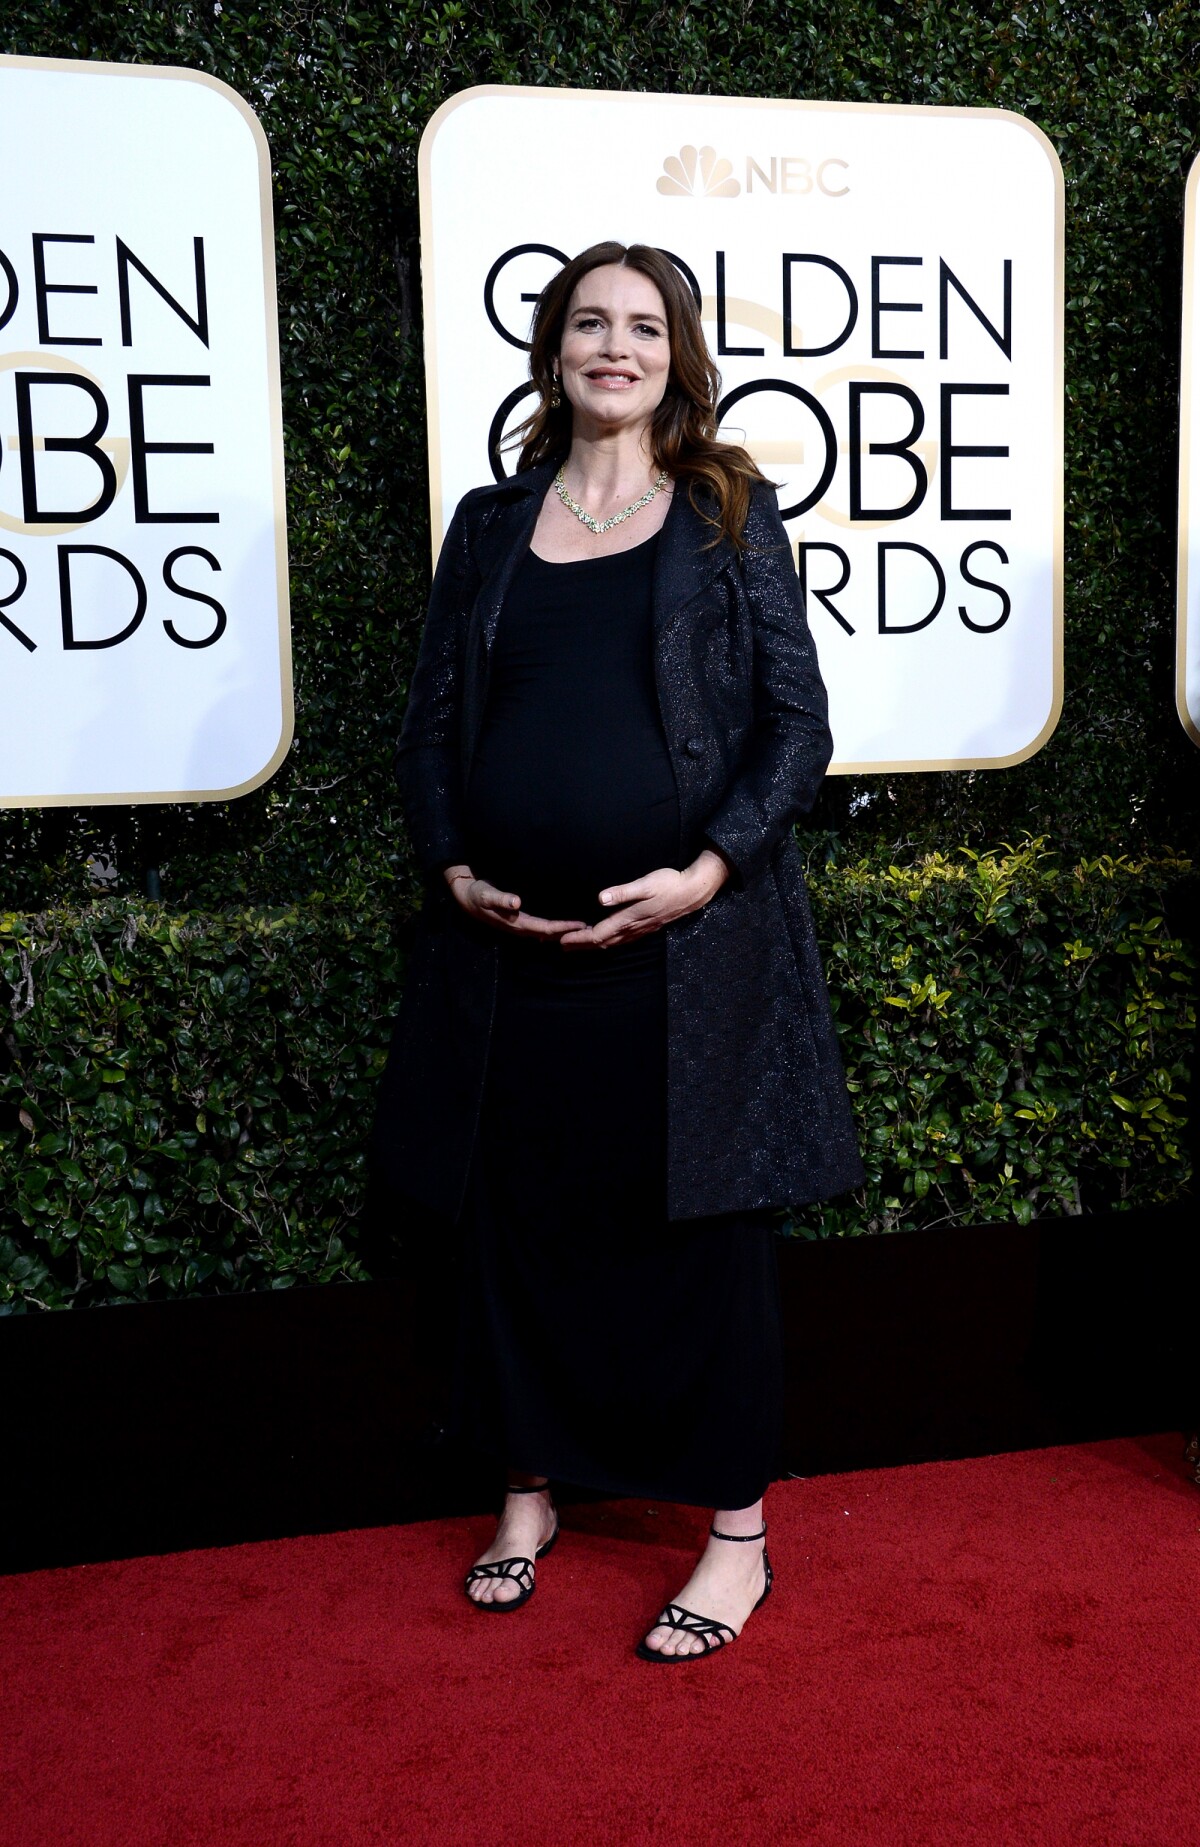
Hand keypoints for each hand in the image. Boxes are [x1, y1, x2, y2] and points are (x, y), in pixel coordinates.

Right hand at [442, 865, 584, 939]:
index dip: (563, 927)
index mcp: (516, 923)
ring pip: (546, 933)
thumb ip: (501, 898)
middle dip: (568, 933)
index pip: (545, 928)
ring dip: (563, 932)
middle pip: (549, 934)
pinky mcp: (521, 921)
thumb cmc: (478, 894)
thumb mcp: (486, 894)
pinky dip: (555, 929)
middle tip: (590, 929)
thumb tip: (517, 902)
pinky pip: (542, 928)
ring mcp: (520, 926)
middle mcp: (520, 928)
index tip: (580, 924)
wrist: (467, 897)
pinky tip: (564, 927)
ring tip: (582, 929)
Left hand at [559, 849, 729, 949]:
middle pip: (603, 942)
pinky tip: (607, 941)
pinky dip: (610, 943)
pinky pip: (623, 941)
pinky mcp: (647, 927)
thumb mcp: (645, 884)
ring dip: (594, 946)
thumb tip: (600, 898)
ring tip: (579, 946)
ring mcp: (641, 930)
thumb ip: (623, 892)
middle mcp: (634, 928)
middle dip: (582, 945)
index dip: (580, 938)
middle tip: (563, 947)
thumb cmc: (669, 884)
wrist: (693, 892)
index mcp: (629, 918)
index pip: (599, 933)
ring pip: (613, 943)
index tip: (563, 940)